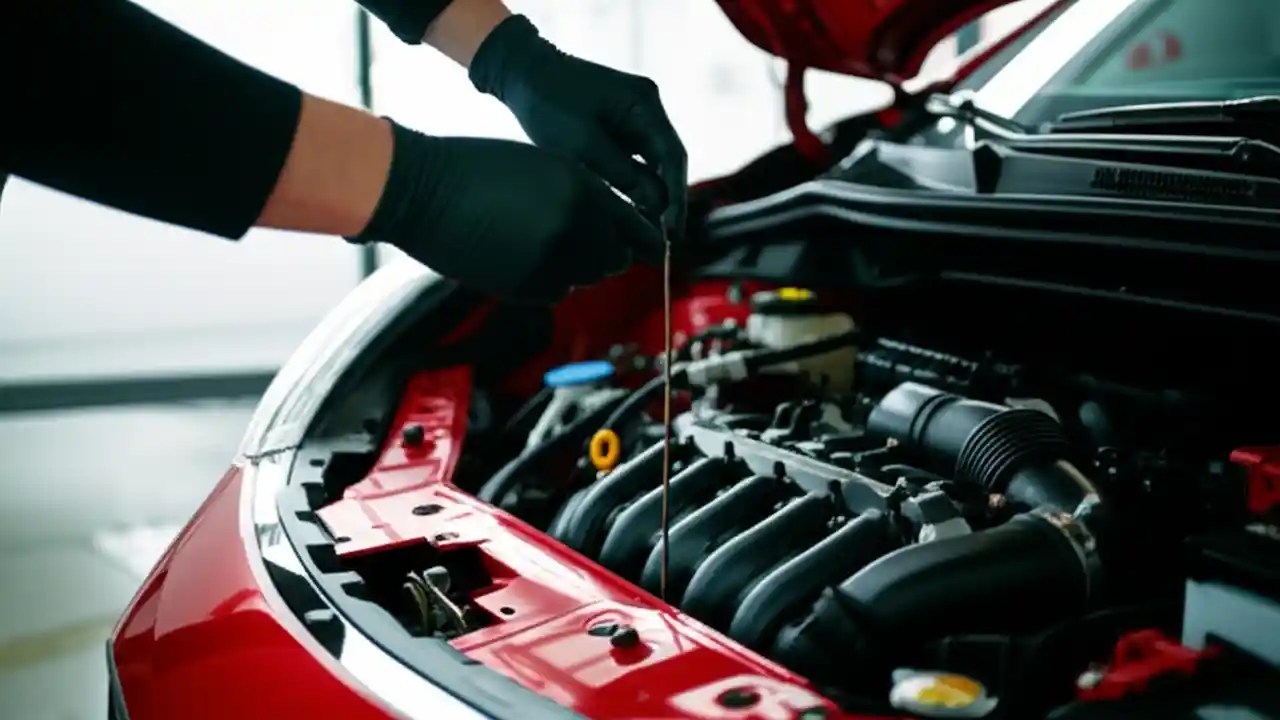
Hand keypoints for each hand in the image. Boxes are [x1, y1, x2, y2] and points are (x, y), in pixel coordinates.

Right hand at [351, 121, 662, 302]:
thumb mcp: (544, 166)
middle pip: (616, 258)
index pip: (635, 226)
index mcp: (581, 189)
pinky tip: (524, 257)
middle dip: (608, 254)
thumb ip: (586, 195)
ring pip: (588, 277)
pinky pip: (557, 291)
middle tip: (587, 244)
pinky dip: (550, 281)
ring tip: (544, 243)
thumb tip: (618, 228)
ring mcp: (550, 260)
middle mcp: (573, 227)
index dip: (645, 239)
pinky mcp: (525, 287)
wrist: (422, 192)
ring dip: (578, 266)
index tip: (649, 246)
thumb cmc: (480, 170)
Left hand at [469, 15, 687, 240]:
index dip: (676, 197)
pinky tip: (631, 213)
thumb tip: (657, 206)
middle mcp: (647, 108)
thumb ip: (623, 175)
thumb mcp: (582, 144)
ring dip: (652, 196)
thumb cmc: (547, 103)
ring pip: (653, 164)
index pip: (673, 156)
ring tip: (649, 234)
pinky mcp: (619, 127)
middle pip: (668, 162)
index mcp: (644, 103)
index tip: (672, 232)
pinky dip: (635, 185)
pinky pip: (635, 160)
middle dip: (667, 201)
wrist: (521, 73)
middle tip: (664, 242)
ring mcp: (634, 117)